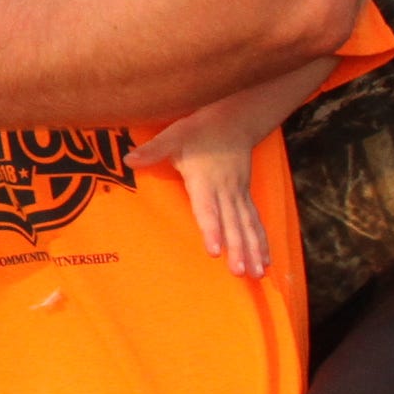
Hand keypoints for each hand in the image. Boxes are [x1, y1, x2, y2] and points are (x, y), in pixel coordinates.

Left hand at [127, 120, 272, 277]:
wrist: (235, 120)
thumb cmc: (200, 130)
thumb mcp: (174, 135)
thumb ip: (153, 150)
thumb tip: (128, 159)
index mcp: (205, 180)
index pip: (208, 209)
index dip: (212, 229)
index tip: (215, 251)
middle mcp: (225, 191)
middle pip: (231, 223)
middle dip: (237, 249)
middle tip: (238, 271)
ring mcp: (238, 195)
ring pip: (247, 226)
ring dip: (253, 250)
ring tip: (257, 274)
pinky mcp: (245, 197)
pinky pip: (254, 222)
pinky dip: (261, 241)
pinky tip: (265, 261)